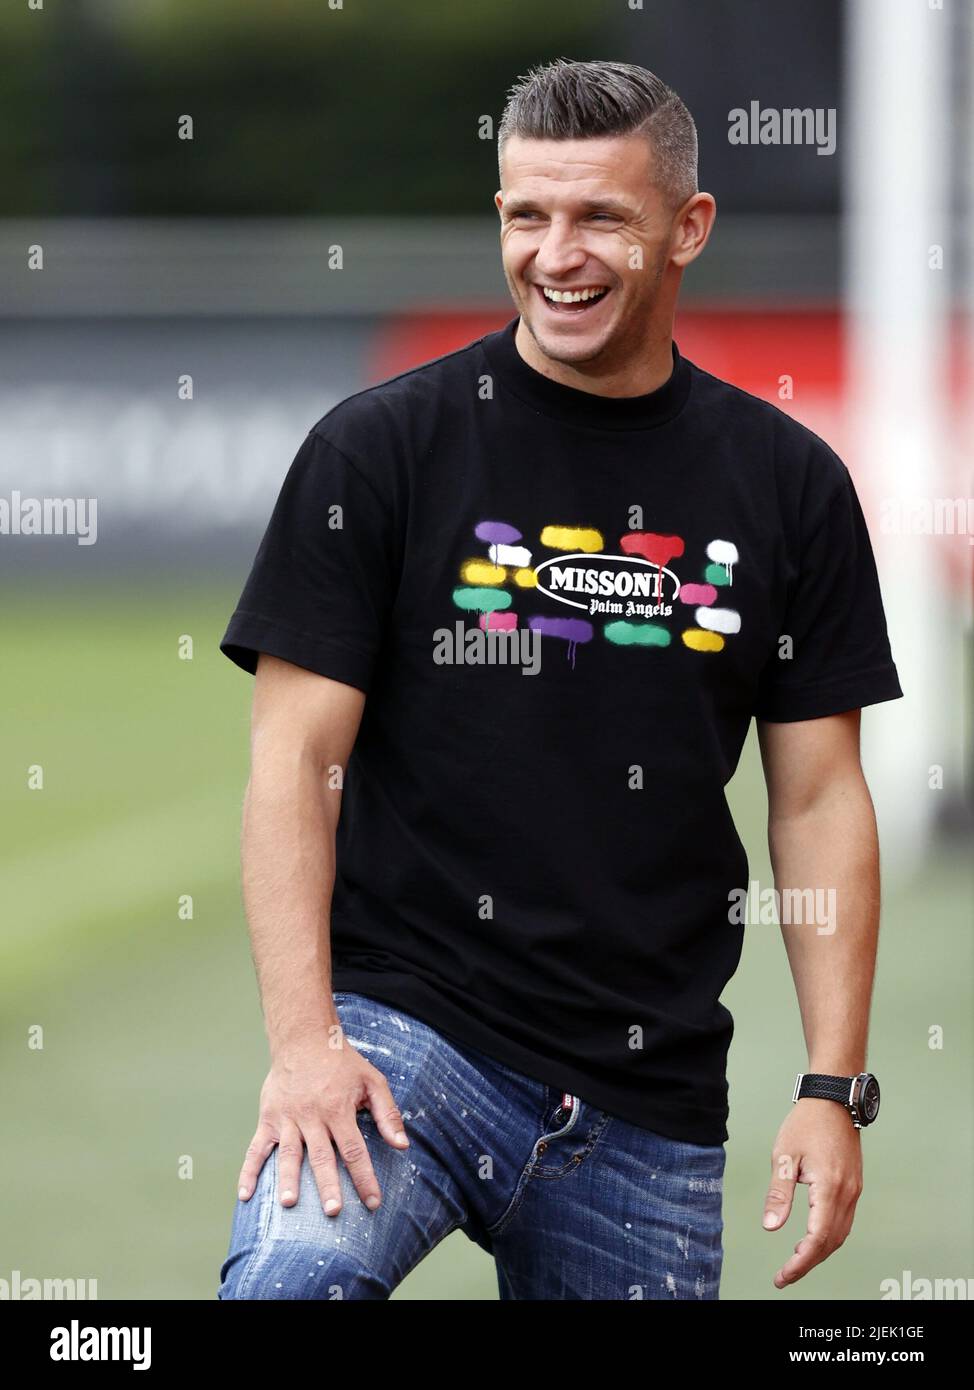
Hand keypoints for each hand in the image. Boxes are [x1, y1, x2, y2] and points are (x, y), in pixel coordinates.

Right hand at [236, 1022, 408, 1216]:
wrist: (303, 1039)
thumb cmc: (342, 1063)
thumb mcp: (373, 1081)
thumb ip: (387, 1114)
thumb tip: (402, 1145)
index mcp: (338, 1108)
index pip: (354, 1149)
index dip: (364, 1177)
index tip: (372, 1202)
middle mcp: (312, 1115)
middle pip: (321, 1156)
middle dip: (327, 1185)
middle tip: (333, 1211)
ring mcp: (287, 1118)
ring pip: (288, 1153)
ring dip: (288, 1179)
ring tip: (289, 1203)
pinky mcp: (268, 1118)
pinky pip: (256, 1148)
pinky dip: (249, 1171)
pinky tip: (245, 1194)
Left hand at [762, 1099, 862, 1288]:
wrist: (834, 1099)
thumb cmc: (806, 1123)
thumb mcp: (784, 1155)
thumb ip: (778, 1193)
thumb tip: (770, 1227)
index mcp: (829, 1187)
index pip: (816, 1238)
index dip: (800, 1262)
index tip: (782, 1276)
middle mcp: (847, 1193)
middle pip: (830, 1242)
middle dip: (808, 1263)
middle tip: (784, 1276)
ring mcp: (854, 1190)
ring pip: (840, 1234)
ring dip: (819, 1252)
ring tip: (795, 1262)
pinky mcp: (854, 1185)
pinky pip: (844, 1221)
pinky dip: (828, 1237)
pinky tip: (812, 1239)